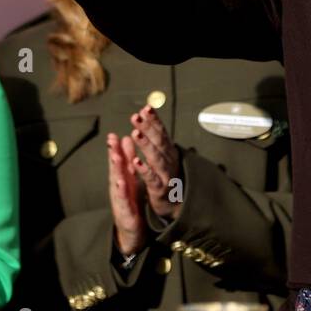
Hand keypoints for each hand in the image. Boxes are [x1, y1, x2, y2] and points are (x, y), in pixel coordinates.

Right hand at [106, 132, 146, 255]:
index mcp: (122, 178)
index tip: (113, 134)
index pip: (117, 160)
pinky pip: (124, 200)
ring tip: (116, 156)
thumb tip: (126, 138)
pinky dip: (122, 191)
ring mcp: (120, 200)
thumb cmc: (130, 202)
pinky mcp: (126, 213)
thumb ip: (128, 160)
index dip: (115, 147)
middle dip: (113, 153)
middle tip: (112, 140)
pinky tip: (122, 182)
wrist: (131, 232)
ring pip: (118, 182)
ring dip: (116, 169)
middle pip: (115, 168)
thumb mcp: (130, 179)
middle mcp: (118, 187)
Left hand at [128, 104, 183, 220]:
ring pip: (156, 158)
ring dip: (146, 145)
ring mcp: (166, 174)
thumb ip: (153, 134)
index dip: (154, 120)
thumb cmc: (165, 174)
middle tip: (137, 117)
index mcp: (168, 150)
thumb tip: (145, 112)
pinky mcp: (160, 189)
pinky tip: (135, 161)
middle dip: (148, 128)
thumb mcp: (160, 152)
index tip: (146, 108)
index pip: (161, 131)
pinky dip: (145, 169)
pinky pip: (152, 178)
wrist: (175, 202)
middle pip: (159, 141)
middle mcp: (169, 160)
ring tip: (136, 133)